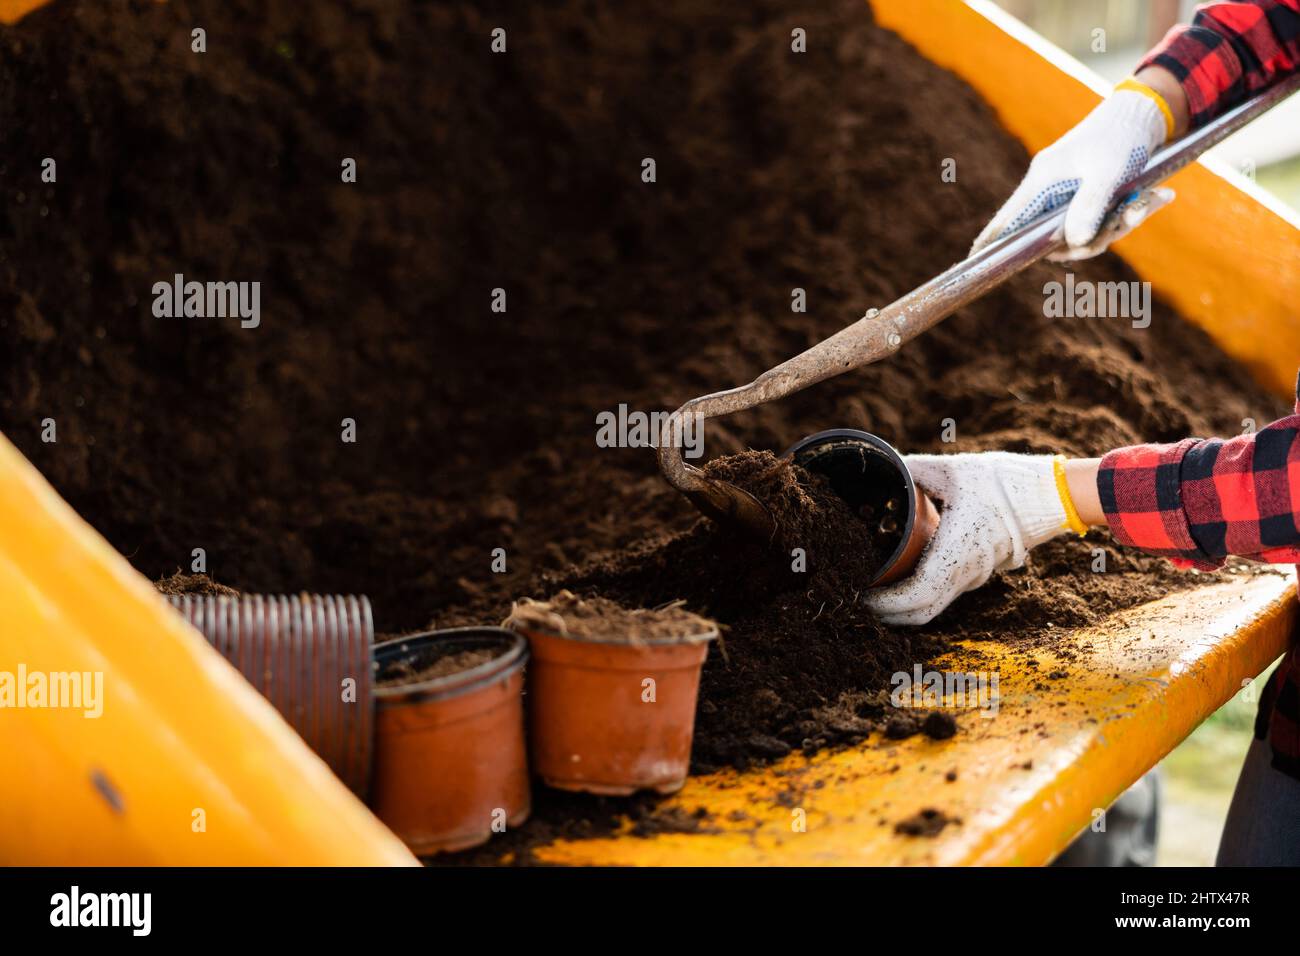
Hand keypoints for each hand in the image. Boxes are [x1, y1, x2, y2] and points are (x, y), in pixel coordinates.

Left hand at [865, 453, 1075, 625]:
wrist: (1050, 495)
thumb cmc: (1002, 481)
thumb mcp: (953, 469)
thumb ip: (914, 469)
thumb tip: (885, 464)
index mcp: (957, 549)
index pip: (917, 594)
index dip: (887, 602)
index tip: (862, 594)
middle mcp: (966, 571)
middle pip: (921, 613)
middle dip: (888, 613)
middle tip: (859, 599)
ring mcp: (974, 576)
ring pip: (933, 608)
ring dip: (903, 609)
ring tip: (875, 594)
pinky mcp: (979, 573)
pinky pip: (944, 596)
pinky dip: (919, 599)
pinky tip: (901, 585)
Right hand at [970, 85, 1171, 261]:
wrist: (1146, 112)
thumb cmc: (1122, 136)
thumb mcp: (1108, 171)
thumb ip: (1089, 207)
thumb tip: (1074, 244)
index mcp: (1042, 180)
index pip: (1008, 219)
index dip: (993, 242)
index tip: (975, 261)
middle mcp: (1050, 191)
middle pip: (1051, 237)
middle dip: (1091, 240)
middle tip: (1128, 220)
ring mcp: (1068, 195)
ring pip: (1081, 232)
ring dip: (1118, 226)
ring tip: (1149, 202)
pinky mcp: (1087, 196)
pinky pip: (1099, 221)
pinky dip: (1128, 215)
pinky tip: (1158, 198)